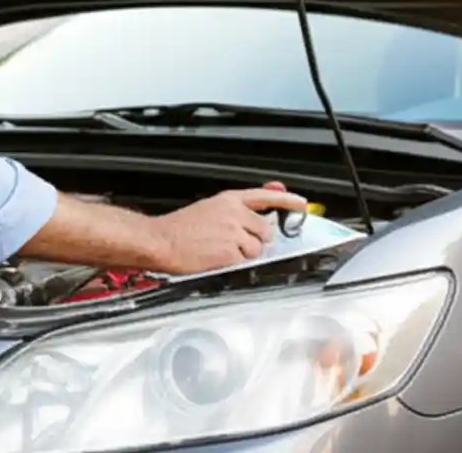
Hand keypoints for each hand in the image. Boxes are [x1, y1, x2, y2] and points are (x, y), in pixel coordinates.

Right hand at [148, 182, 306, 274]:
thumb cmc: (179, 228)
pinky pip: (244, 262)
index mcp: (229, 200)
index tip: (301, 204)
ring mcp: (233, 233)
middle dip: (255, 240)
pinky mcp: (229, 252)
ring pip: (256, 249)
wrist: (161, 240)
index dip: (286, 201)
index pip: (266, 196)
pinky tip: (217, 258)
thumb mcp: (209, 209)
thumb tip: (259, 213)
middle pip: (264, 231)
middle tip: (235, 244)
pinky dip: (233, 264)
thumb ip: (235, 210)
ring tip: (221, 251)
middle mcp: (235, 214)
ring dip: (244, 255)